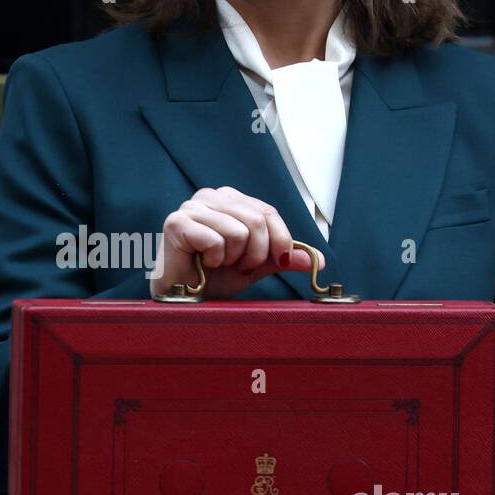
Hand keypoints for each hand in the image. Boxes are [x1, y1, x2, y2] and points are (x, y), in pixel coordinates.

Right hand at [149, 186, 318, 299]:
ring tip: (218, 264)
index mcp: (230, 199)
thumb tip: (317, 259)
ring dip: (233, 258)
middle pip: (256, 219)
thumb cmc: (214, 277)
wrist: (184, 297)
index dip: (281, 239)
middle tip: (241, 266)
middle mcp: (210, 196)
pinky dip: (214, 259)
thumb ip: (282, 257)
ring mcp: (191, 207)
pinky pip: (215, 240)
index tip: (282, 260)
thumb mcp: (256, 265)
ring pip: (238, 231)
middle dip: (256, 252)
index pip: (268, 211)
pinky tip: (202, 263)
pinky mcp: (176, 222)